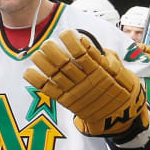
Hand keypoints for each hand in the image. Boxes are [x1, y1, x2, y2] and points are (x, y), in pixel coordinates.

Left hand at [23, 30, 149, 136]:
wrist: (120, 115)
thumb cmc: (121, 88)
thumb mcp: (121, 70)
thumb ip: (107, 58)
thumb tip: (87, 44)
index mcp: (99, 70)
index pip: (83, 53)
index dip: (72, 42)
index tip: (66, 33)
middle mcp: (85, 80)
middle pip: (65, 63)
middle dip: (53, 51)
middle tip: (46, 43)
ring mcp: (75, 91)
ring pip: (55, 75)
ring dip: (43, 63)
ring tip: (36, 54)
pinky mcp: (67, 101)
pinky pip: (50, 90)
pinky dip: (37, 81)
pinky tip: (28, 72)